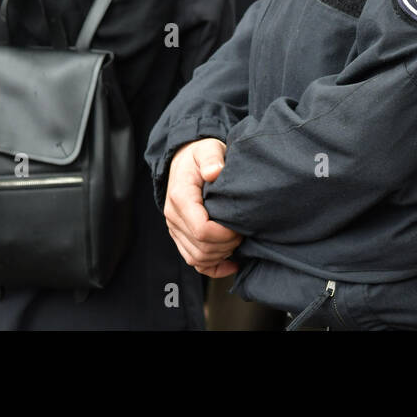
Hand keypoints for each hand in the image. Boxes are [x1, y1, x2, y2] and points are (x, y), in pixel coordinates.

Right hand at [163, 138, 242, 277]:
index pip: (202, 230)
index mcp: (180, 198)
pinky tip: (232, 262)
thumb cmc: (199, 156)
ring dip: (221, 255)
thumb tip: (214, 172)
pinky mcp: (180, 236)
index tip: (240, 226)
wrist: (184, 161)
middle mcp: (173, 217)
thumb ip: (211, 158)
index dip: (225, 234)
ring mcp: (175, 229)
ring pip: (197, 258)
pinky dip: (214, 267)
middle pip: (201, 248)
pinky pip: (194, 262)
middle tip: (243, 232)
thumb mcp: (207, 148)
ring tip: (237, 240)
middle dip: (227, 245)